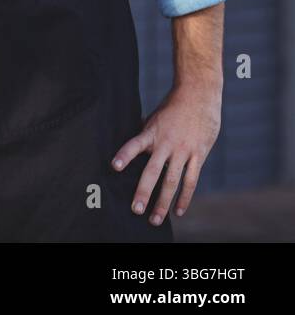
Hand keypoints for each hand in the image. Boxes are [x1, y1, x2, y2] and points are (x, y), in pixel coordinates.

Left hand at [110, 78, 221, 224]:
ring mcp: (183, 151)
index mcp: (151, 132)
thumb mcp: (153, 118)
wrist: (198, 96)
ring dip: (163, 202)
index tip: (115, 166)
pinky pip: (191, 180)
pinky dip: (185, 197)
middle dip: (144, 192)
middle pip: (153, 172)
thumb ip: (144, 135)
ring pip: (172, 181)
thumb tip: (129, 147)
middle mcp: (166, 144)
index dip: (125, 154)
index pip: (134, 144)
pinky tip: (178, 211)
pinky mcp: (198, 155)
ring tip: (155, 219)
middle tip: (135, 209)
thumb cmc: (171, 107)